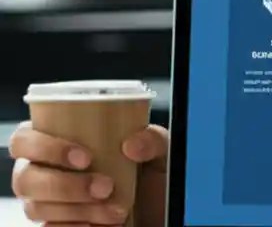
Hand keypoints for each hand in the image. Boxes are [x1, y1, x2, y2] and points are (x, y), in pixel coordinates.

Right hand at [9, 122, 168, 226]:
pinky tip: (99, 224)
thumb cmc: (151, 171)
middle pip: (24, 178)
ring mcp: (46, 201)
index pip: (24, 139)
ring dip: (77, 209)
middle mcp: (44, 170)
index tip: (85, 158)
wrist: (160, 208)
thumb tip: (132, 145)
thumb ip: (155, 138)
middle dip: (64, 185)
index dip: (44, 147)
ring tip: (116, 209)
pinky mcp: (56, 225)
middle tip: (105, 187)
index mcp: (58, 140)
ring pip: (36, 207)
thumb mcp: (162, 150)